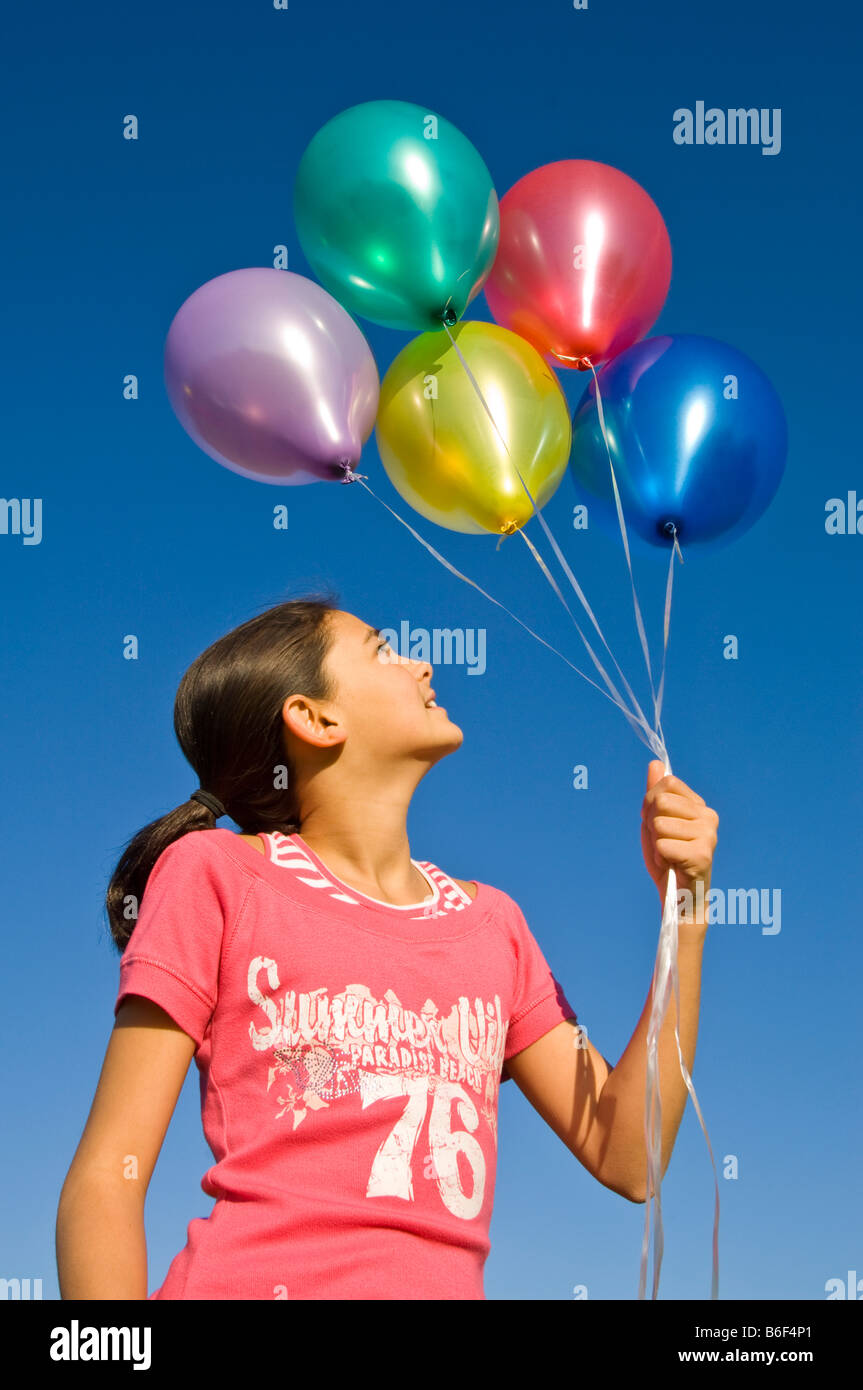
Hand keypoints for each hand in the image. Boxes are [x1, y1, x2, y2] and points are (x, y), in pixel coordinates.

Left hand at [640, 760, 718, 902]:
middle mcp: (709, 816)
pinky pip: (663, 845)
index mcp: (699, 805)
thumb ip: (655, 793)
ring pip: (659, 823)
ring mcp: (708, 835)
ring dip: (656, 843)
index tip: (655, 822)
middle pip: (660, 801)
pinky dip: (660, 857)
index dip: (652, 802)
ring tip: (669, 855)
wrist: (678, 895)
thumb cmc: (667, 858)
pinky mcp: (703, 855)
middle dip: (651, 823)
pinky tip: (673, 866)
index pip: (667, 783)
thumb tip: (655, 764)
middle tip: (662, 842)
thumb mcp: (655, 822)